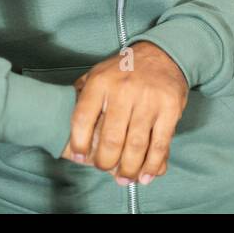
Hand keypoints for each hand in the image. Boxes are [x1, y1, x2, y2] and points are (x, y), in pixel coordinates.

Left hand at [67, 42, 187, 184]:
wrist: (162, 53)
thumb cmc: (124, 70)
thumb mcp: (97, 73)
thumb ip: (82, 96)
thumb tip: (63, 122)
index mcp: (101, 82)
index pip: (83, 119)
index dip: (79, 143)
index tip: (80, 157)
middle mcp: (124, 90)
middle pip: (111, 139)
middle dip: (105, 162)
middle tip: (104, 168)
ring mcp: (149, 100)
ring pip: (136, 146)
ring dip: (128, 169)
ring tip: (123, 179)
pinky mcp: (170, 108)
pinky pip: (160, 144)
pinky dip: (152, 165)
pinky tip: (145, 175)